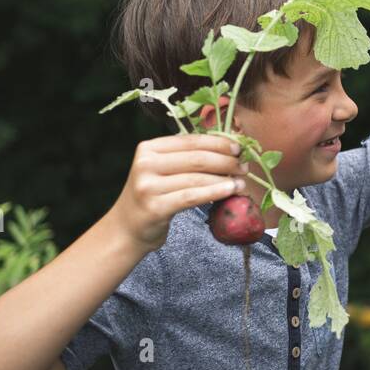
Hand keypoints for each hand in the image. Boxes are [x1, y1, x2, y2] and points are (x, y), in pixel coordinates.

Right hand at [109, 133, 249, 251]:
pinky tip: (230, 191)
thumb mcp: (162, 171)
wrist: (126, 229)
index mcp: (149, 148)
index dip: (218, 143)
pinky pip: (192, 196)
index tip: (238, 148)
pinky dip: (215, 192)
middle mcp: (146, 164)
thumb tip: (228, 147)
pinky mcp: (155, 207)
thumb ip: (186, 157)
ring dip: (225, 179)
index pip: (191, 141)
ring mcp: (148, 186)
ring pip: (197, 178)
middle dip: (226, 161)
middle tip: (243, 167)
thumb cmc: (153, 197)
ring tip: (241, 182)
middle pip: (197, 158)